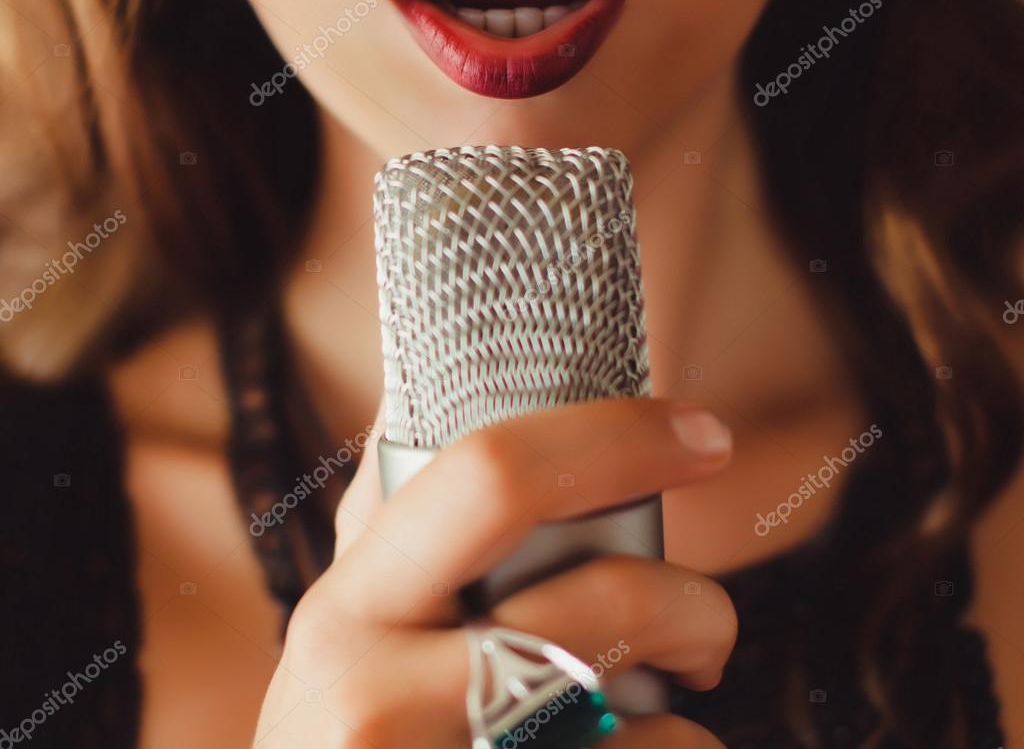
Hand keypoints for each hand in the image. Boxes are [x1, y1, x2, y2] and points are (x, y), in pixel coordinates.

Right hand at [253, 398, 736, 747]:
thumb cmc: (345, 736)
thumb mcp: (336, 633)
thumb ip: (383, 525)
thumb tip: (422, 406)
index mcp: (349, 611)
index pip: (493, 476)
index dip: (617, 437)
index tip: (701, 431)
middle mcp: (381, 701)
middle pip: (610, 600)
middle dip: (694, 602)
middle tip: (706, 624)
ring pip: (654, 719)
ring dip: (686, 716)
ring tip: (657, 714)